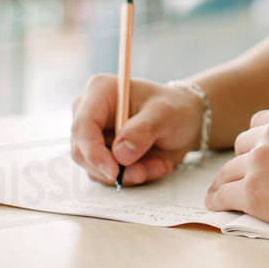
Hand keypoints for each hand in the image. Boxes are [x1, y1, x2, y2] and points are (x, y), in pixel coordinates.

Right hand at [70, 75, 202, 185]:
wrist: (185, 121)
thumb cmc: (174, 109)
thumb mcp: (166, 114)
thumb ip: (143, 130)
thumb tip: (120, 153)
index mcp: (100, 91)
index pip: (83, 126)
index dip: (94, 152)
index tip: (114, 171)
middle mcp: (90, 113)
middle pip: (83, 152)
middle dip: (114, 168)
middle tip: (145, 172)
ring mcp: (94, 135)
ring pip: (96, 168)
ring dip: (129, 174)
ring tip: (159, 163)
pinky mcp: (101, 154)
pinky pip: (108, 175)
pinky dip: (132, 176)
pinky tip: (154, 164)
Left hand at [205, 109, 268, 234]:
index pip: (258, 122)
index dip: (255, 140)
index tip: (254, 153)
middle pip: (241, 146)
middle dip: (241, 161)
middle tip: (242, 176)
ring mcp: (258, 163)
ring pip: (228, 171)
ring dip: (225, 182)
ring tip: (220, 193)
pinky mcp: (252, 191)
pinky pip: (223, 195)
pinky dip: (217, 201)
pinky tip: (216, 205)